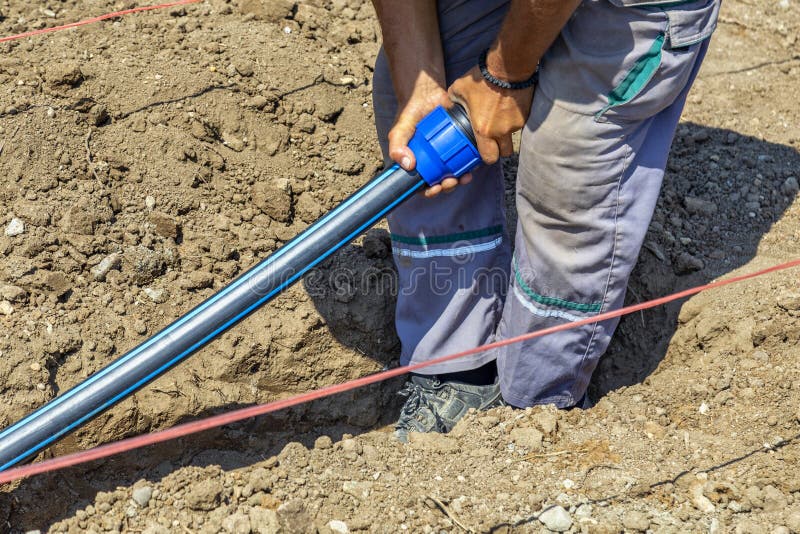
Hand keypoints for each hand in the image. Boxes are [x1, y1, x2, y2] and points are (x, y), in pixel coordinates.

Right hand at [388, 74, 473, 197]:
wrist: (427, 92)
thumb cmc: (410, 113)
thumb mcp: (400, 129)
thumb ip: (397, 145)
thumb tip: (408, 165)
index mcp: (417, 162)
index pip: (422, 184)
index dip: (430, 191)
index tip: (435, 188)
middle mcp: (432, 160)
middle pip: (441, 182)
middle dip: (447, 186)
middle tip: (450, 181)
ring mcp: (447, 153)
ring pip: (456, 174)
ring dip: (460, 180)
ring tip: (464, 177)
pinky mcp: (460, 143)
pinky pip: (467, 158)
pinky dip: (471, 165)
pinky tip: (473, 166)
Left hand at [448, 65, 534, 164]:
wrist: (508, 66)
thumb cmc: (482, 79)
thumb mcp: (459, 89)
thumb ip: (450, 102)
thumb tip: (444, 107)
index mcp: (484, 129)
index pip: (489, 157)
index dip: (486, 157)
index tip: (483, 151)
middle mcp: (502, 131)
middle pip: (504, 153)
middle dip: (499, 149)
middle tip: (493, 140)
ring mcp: (516, 123)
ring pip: (512, 137)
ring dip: (507, 133)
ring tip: (500, 118)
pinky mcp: (527, 114)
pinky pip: (520, 123)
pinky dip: (515, 119)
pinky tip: (509, 108)